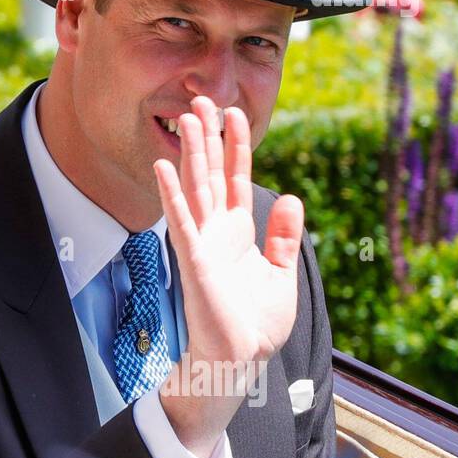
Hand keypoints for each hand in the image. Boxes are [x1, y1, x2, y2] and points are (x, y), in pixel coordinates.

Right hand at [151, 96, 305, 455]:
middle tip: (202, 99)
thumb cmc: (254, 323)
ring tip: (186, 118)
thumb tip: (292, 198)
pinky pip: (182, 220)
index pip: (237, 178)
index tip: (234, 112)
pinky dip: (173, 193)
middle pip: (212, 173)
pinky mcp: (194, 259)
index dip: (236, 145)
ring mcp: (202, 242)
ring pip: (197, 187)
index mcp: (237, 231)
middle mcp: (216, 230)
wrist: (241, 359)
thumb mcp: (281, 273)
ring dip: (191, 153)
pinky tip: (165, 167)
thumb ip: (285, 237)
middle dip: (208, 136)